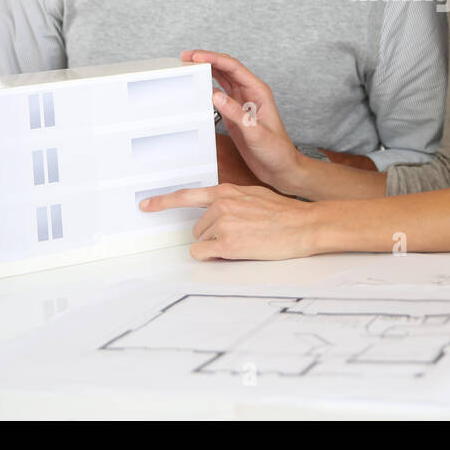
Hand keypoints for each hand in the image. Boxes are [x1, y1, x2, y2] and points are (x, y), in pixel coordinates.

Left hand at [138, 182, 323, 259]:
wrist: (305, 225)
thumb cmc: (284, 214)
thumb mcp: (254, 196)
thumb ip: (232, 200)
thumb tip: (218, 212)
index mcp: (226, 192)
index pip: (186, 195)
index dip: (162, 202)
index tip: (145, 205)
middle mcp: (220, 205)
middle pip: (198, 229)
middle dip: (213, 235)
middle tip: (241, 235)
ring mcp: (223, 224)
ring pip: (201, 243)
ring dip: (217, 247)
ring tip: (245, 241)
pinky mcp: (227, 245)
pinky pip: (204, 255)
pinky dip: (215, 257)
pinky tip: (237, 252)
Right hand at [182, 49, 300, 187]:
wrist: (282, 169)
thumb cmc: (277, 151)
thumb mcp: (256, 133)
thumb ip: (237, 114)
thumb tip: (216, 95)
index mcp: (259, 92)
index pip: (234, 68)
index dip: (214, 59)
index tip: (196, 56)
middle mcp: (250, 94)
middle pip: (226, 69)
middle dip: (206, 60)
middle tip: (185, 57)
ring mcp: (242, 104)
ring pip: (222, 80)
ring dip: (206, 71)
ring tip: (188, 66)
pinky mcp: (235, 115)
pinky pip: (219, 96)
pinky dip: (207, 89)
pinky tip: (197, 87)